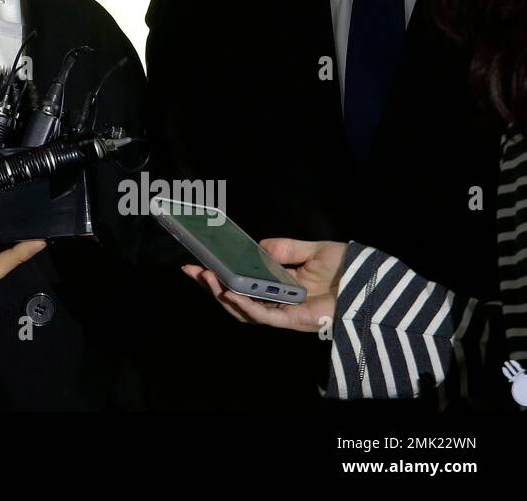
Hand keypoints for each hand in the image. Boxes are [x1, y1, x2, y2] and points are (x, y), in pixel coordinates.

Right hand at [181, 238, 347, 333]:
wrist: (375, 285)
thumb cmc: (350, 270)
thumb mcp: (314, 250)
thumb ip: (287, 248)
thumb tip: (259, 247)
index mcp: (283, 286)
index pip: (244, 283)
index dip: (220, 275)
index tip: (198, 262)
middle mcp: (280, 302)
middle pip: (238, 299)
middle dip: (212, 287)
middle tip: (192, 270)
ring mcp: (286, 313)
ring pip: (245, 311)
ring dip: (222, 296)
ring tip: (206, 278)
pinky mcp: (295, 320)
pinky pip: (264, 316)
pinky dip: (245, 305)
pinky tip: (230, 292)